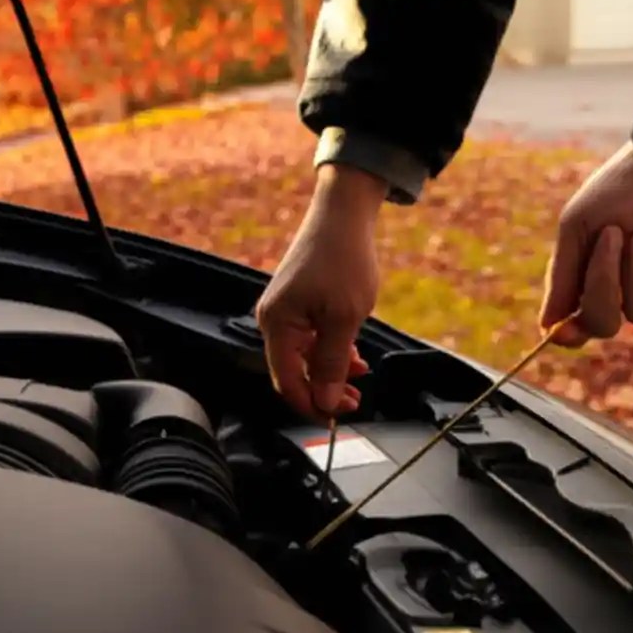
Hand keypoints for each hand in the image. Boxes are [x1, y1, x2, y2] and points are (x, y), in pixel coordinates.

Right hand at [256, 164, 386, 419]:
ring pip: (305, 358)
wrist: (344, 214)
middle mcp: (273, 320)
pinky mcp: (298, 305)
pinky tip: (353, 355)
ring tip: (359, 375)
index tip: (337, 417)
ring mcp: (284, 312)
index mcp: (277, 324)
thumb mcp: (345, 318)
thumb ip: (332, 362)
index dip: (311, 405)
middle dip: (324, 390)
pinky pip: (310, 340)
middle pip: (294, 373)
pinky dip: (331, 351)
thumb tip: (325, 399)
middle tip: (354, 400)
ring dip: (331, 370)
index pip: (286, 382)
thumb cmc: (342, 257)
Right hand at [539, 141, 632, 346]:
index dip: (568, 334)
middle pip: (603, 325)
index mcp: (578, 278)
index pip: (570, 327)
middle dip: (606, 282)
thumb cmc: (616, 189)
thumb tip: (547, 326)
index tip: (566, 327)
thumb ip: (563, 276)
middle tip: (613, 234)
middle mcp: (609, 289)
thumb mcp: (578, 226)